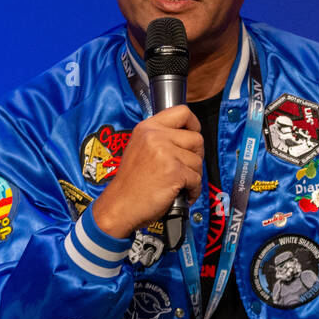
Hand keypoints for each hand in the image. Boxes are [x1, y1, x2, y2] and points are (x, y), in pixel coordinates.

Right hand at [91, 105, 203, 238]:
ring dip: (193, 176)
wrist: (119, 205)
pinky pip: (196, 179)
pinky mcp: (173, 171)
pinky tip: (180, 194)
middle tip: (185, 169)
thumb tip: (188, 135)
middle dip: (196, 156)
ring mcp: (165, 153)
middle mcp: (155, 136)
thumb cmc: (131, 183)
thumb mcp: (139, 148)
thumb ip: (161, 138)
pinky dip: (193, 190)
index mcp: (147, 128)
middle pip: (196, 139)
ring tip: (178, 184)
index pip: (182, 112)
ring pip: (198, 161)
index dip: (194, 124)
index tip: (193, 135)